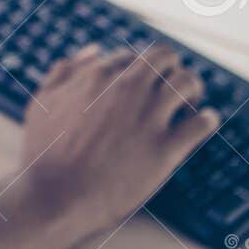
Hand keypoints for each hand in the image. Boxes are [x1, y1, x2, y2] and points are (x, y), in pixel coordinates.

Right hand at [11, 44, 220, 241]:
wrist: (54, 197)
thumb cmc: (43, 153)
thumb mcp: (41, 102)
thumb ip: (65, 73)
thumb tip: (94, 51)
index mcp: (99, 75)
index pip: (132, 56)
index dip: (138, 70)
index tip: (142, 86)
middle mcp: (128, 89)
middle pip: (166, 59)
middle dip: (171, 70)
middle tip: (173, 90)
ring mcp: (149, 117)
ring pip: (188, 83)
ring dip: (193, 90)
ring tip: (190, 106)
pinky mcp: (165, 149)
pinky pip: (201, 123)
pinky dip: (207, 120)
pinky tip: (204, 123)